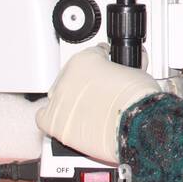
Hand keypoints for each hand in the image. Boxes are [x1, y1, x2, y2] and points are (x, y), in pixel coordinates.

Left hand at [35, 45, 160, 164]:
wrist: (137, 125)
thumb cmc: (139, 101)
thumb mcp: (137, 73)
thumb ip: (124, 68)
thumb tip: (126, 69)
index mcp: (85, 59)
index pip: (90, 55)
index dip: (102, 63)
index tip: (107, 70)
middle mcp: (67, 77)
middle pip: (72, 76)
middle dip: (86, 83)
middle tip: (101, 93)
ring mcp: (59, 99)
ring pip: (57, 96)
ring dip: (71, 100)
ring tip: (90, 109)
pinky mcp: (54, 122)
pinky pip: (43, 117)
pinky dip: (54, 119)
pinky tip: (69, 121)